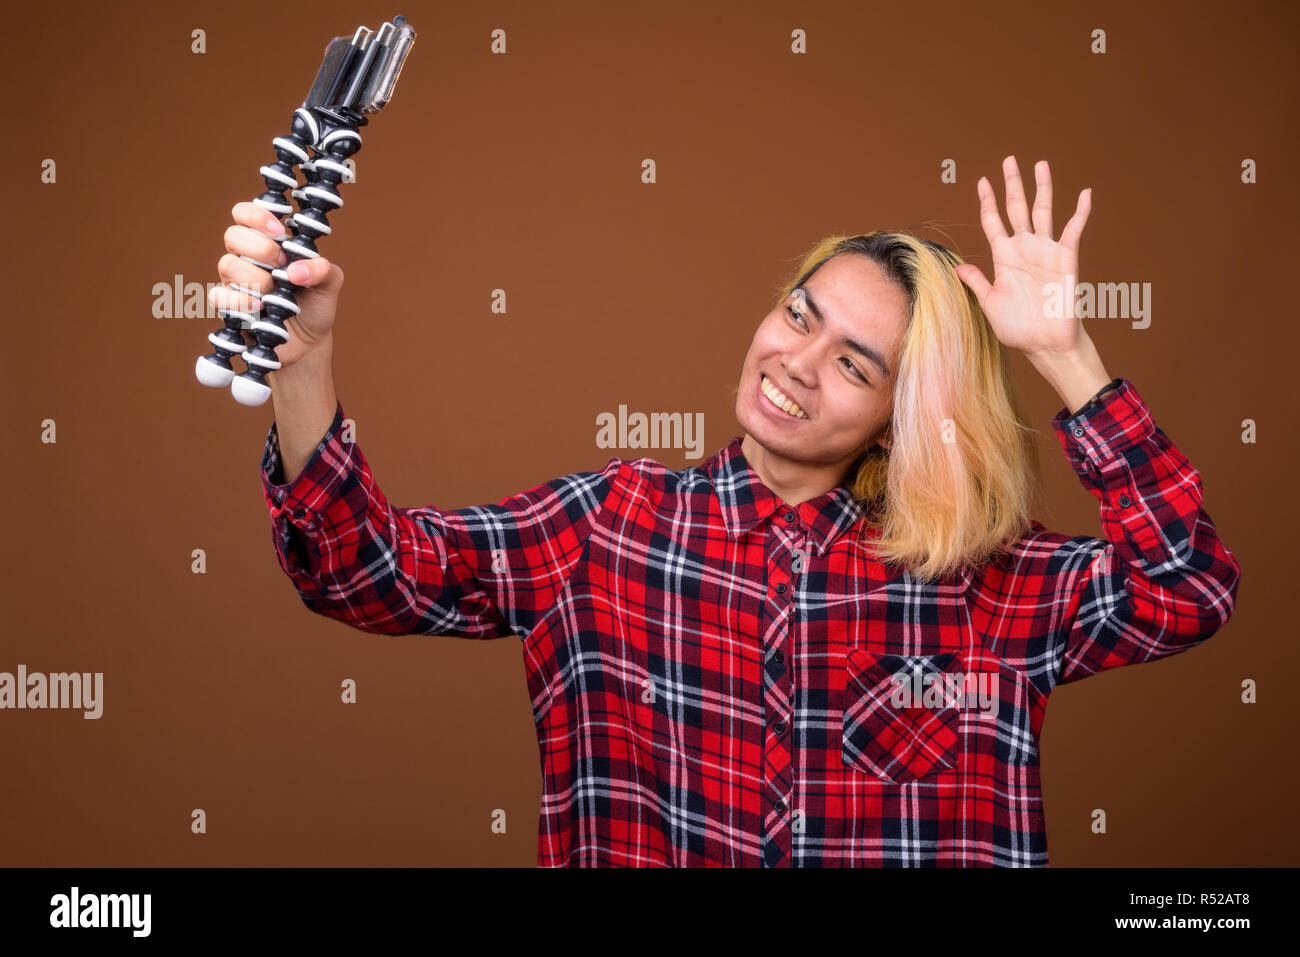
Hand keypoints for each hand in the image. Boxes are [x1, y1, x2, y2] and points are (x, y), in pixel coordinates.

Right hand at [207, 202, 345, 370]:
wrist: (309, 341)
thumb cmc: (315, 304)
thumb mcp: (330, 284)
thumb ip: (323, 269)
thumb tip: (296, 270)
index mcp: (268, 242)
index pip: (244, 213)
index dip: (255, 215)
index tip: (278, 231)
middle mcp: (247, 257)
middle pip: (233, 235)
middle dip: (262, 250)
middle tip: (282, 266)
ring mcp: (234, 281)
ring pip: (226, 265)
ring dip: (256, 279)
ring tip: (275, 293)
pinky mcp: (228, 306)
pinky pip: (218, 296)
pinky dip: (240, 302)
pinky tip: (260, 307)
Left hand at [954, 156, 1091, 360]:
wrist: (1044, 344)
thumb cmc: (1018, 328)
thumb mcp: (990, 303)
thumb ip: (977, 281)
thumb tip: (958, 266)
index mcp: (1004, 258)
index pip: (993, 222)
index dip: (987, 202)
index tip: (981, 182)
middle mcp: (1024, 249)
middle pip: (1017, 208)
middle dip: (1012, 184)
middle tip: (1009, 160)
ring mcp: (1045, 251)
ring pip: (1043, 211)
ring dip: (1042, 188)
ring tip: (1040, 164)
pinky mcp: (1066, 259)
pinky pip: (1073, 230)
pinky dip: (1080, 212)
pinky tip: (1085, 193)